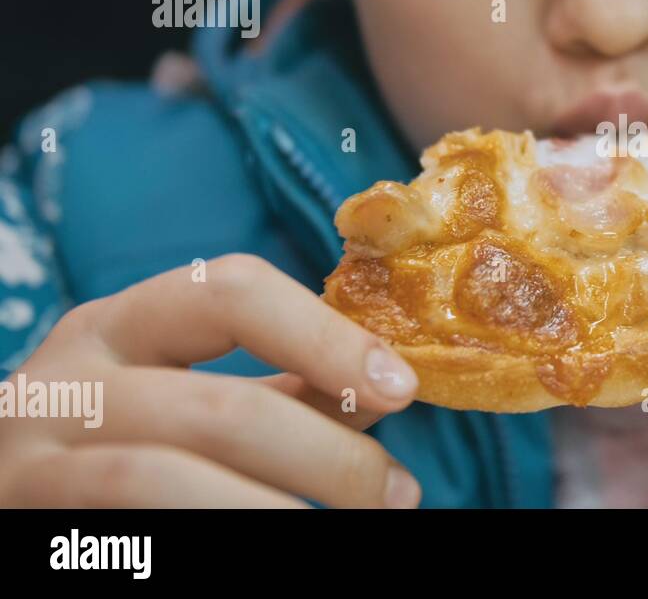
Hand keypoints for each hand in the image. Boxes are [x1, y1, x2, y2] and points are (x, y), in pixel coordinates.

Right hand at [0, 254, 421, 507]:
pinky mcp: (29, 527)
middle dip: (328, 456)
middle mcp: (67, 382)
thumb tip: (384, 388)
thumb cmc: (113, 442)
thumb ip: (276, 390)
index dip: (326, 336)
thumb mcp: (183, 397)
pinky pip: (133, 540)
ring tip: (346, 535)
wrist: (5, 501)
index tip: (402, 388)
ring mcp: (32, 462)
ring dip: (277, 513)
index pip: (230, 292)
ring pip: (166, 481)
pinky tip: (273, 560)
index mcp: (120, 325)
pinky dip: (221, 544)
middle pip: (219, 407)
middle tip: (397, 494)